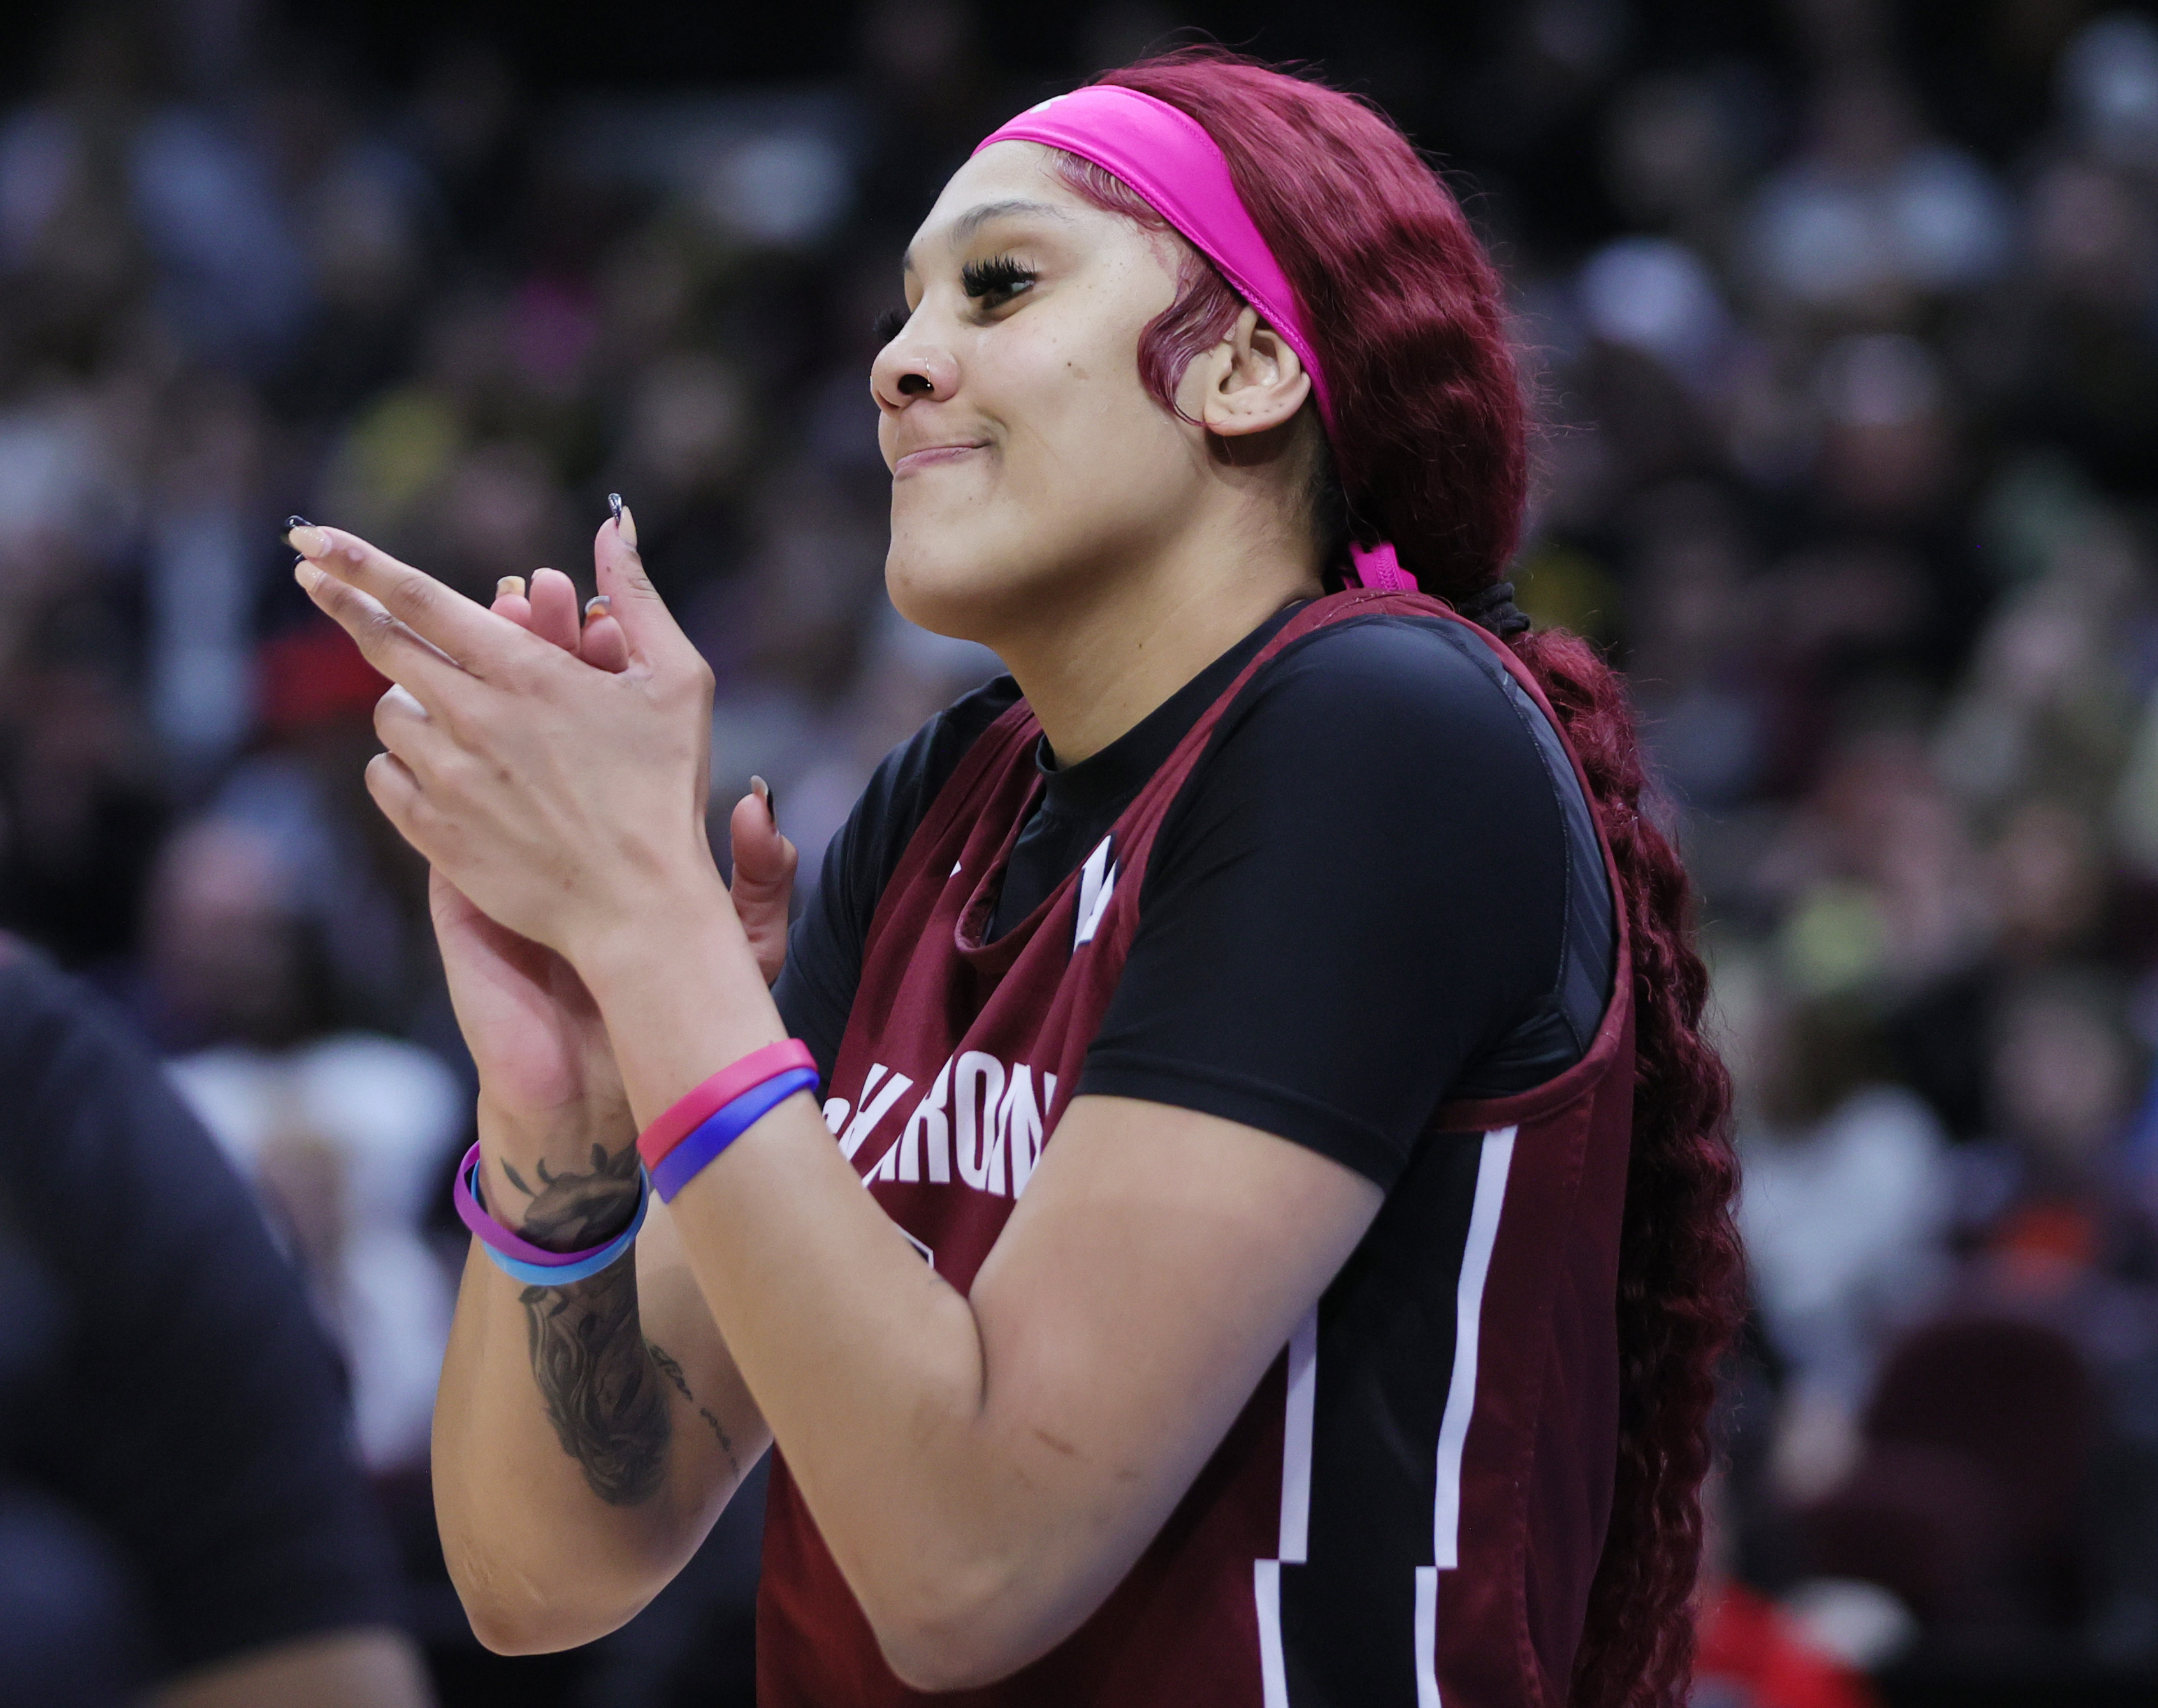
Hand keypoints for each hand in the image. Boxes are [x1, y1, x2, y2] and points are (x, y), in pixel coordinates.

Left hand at [291, 512, 743, 975]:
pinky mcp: (434, 831)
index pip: (419, 600)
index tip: (308, 539)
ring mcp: (448, 779)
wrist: (639, 907)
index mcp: (525, 674)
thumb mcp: (678, 680)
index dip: (358, 562)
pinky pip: (384, 777)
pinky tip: (445, 769)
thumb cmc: (666, 789)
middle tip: (314, 581)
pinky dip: (403, 764)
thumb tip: (611, 523)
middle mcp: (474, 720)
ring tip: (451, 712)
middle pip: (382, 647)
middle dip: (341, 604)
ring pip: (388, 715)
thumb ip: (637, 596)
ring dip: (408, 701)